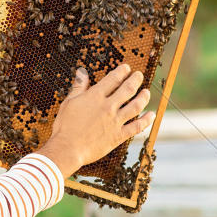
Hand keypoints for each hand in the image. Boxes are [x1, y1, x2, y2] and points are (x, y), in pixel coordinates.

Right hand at [37, 63, 153, 177]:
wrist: (68, 149)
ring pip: (136, 105)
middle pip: (128, 89)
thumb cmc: (65, 126)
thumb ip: (78, 87)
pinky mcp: (118, 135)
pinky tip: (151, 115)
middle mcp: (108, 106)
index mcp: (95, 96)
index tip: (126, 68)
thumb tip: (82, 72)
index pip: (113, 78)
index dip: (122, 71)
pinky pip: (137, 127)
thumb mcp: (69, 103)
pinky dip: (146, 120)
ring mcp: (115, 121)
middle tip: (139, 75)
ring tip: (147, 92)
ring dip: (144, 97)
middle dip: (135, 79)